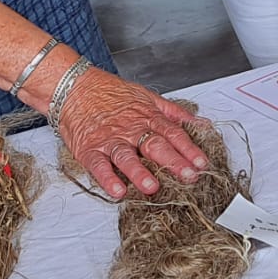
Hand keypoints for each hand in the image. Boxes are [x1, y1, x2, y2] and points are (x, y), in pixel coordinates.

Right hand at [52, 68, 208, 198]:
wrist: (74, 87)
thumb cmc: (111, 94)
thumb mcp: (147, 97)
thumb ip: (175, 113)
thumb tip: (202, 123)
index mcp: (147, 117)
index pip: (173, 133)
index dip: (189, 149)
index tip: (202, 163)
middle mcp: (131, 130)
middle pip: (155, 146)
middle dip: (174, 162)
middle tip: (189, 176)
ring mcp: (110, 140)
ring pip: (127, 157)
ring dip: (139, 173)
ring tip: (152, 187)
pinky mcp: (89, 150)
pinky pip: (99, 166)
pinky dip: (107, 179)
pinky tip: (117, 191)